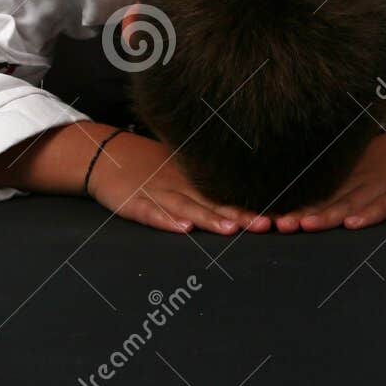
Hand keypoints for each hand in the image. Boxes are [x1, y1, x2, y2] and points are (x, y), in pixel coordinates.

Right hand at [89, 131, 270, 234]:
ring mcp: (158, 193)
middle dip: (240, 215)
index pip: (228, 194)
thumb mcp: (181, 167)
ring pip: (187, 208)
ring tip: (230, 230)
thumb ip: (208, 179)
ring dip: (209, 219)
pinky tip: (183, 230)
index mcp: (194, 179)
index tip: (278, 215)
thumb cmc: (151, 166)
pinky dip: (167, 221)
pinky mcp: (135, 203)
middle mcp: (181, 185)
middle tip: (266, 225)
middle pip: (214, 202)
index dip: (252, 206)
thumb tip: (247, 184)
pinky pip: (152, 213)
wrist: (107, 155)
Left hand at [274, 123, 385, 232]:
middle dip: (303, 214)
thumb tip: (292, 186)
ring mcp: (375, 188)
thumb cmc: (380, 159)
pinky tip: (354, 225)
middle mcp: (354, 182)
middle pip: (325, 200)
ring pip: (348, 204)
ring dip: (328, 216)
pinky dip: (368, 215)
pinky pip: (381, 207)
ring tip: (308, 225)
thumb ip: (328, 177)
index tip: (271, 216)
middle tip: (282, 224)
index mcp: (340, 176)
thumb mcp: (352, 162)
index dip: (292, 204)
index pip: (313, 193)